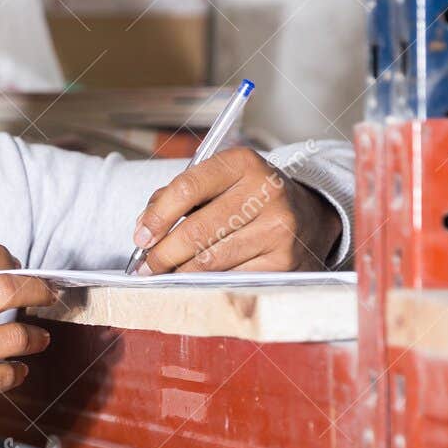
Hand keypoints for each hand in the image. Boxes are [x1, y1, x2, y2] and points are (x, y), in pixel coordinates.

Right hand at [0, 237, 57, 446]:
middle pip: (5, 289)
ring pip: (16, 336)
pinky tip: (15, 369)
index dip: (1, 255)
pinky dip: (18, 371)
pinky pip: (7, 375)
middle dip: (37, 290)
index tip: (12, 266)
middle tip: (45, 295)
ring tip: (37, 338)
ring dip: (36, 337)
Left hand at [132, 147, 340, 272]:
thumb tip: (144, 227)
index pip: (187, 188)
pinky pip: (229, 279)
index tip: (140, 237)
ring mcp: (278, 228)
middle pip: (195, 231)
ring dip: (179, 273)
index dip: (157, 216)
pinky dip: (206, 284)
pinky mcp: (284, 261)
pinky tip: (197, 281)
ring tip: (166, 274)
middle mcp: (265, 192)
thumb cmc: (248, 200)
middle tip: (146, 266)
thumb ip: (176, 197)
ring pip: (209, 261)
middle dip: (162, 254)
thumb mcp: (218, 183)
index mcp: (243, 163)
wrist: (307, 217)